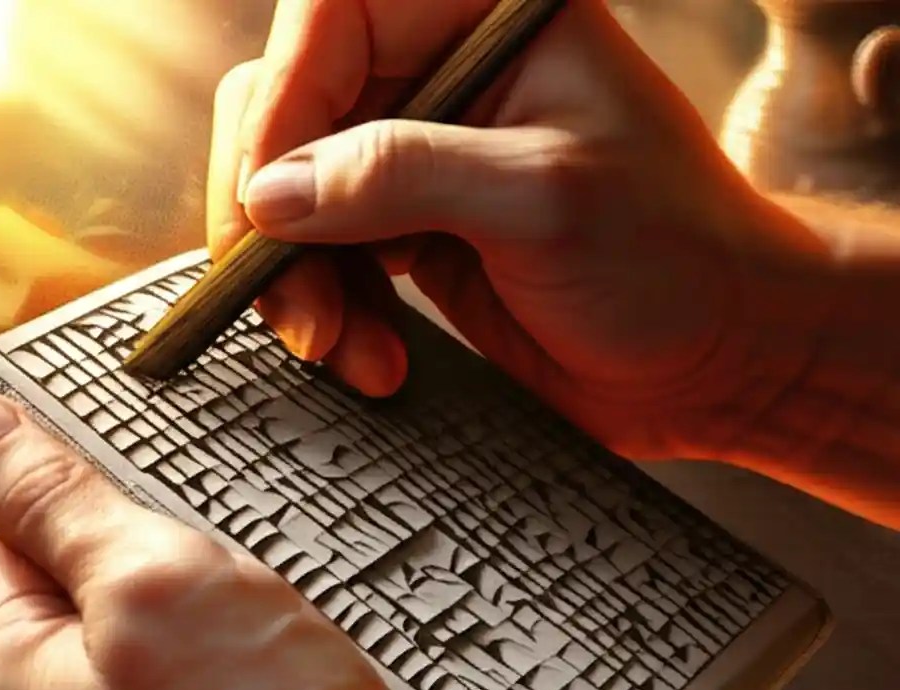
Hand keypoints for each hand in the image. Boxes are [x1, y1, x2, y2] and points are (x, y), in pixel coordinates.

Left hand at [0, 393, 397, 689]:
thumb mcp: (149, 581)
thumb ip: (55, 502)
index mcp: (11, 674)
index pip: (11, 537)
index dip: (82, 505)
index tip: (136, 499)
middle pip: (86, 573)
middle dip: (156, 555)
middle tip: (212, 580)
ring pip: (150, 609)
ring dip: (203, 595)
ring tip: (250, 628)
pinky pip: (191, 651)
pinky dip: (229, 636)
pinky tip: (266, 655)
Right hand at [209, 0, 797, 458]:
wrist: (717, 358)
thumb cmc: (673, 259)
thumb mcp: (542, 201)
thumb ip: (402, 175)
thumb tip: (271, 193)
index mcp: (488, 18)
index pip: (333, 21)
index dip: (282, 108)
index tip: (269, 209)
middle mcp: (445, 70)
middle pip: (287, 107)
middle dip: (275, 216)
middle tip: (295, 305)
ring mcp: (421, 150)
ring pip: (287, 191)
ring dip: (297, 280)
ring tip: (342, 348)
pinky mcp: (407, 224)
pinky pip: (318, 253)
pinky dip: (327, 309)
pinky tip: (372, 356)